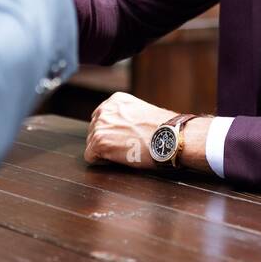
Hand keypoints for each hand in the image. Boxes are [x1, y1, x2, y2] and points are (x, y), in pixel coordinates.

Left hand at [85, 92, 209, 171]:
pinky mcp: (99, 142)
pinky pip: (90, 156)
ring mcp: (100, 125)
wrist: (170, 137)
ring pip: (92, 144)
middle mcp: (105, 110)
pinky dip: (102, 161)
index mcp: (116, 100)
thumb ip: (127, 116)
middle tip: (125, 148)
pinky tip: (118, 159)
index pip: (102, 118)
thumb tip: (121, 130)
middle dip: (107, 141)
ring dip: (105, 151)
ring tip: (125, 152)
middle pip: (94, 130)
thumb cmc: (163, 129)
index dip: (112, 132)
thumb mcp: (142, 112)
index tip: (123, 139)